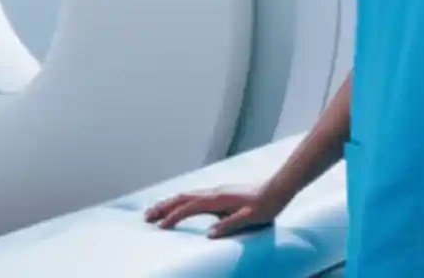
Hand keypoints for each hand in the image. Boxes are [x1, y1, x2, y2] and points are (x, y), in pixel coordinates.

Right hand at [143, 184, 286, 237]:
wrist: (277, 189)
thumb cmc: (265, 206)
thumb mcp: (250, 218)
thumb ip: (229, 225)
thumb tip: (209, 234)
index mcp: (218, 199)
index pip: (189, 208)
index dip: (174, 217)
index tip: (160, 227)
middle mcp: (214, 192)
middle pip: (181, 197)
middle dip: (163, 207)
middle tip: (146, 217)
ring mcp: (216, 191)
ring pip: (186, 195)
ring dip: (169, 202)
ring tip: (155, 211)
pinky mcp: (219, 193)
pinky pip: (193, 195)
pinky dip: (180, 200)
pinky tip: (178, 205)